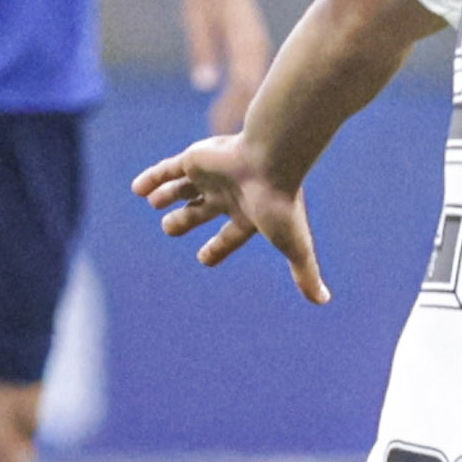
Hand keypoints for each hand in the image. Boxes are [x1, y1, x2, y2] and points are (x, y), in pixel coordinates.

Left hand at [132, 133, 325, 301]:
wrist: (270, 159)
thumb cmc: (280, 203)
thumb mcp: (293, 244)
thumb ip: (305, 272)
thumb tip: (324, 301)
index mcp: (249, 215)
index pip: (229, 236)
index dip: (217, 249)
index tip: (204, 258)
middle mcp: (229, 194)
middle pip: (203, 210)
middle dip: (187, 220)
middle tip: (171, 228)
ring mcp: (211, 176)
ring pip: (184, 187)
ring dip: (168, 194)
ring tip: (154, 203)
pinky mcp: (194, 160)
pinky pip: (167, 169)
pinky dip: (152, 178)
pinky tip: (137, 189)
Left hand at [185, 0, 272, 133]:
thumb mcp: (196, 18)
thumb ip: (202, 50)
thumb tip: (204, 85)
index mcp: (244, 44)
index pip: (244, 88)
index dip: (235, 116)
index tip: (220, 139)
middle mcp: (256, 49)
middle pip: (254, 96)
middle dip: (241, 124)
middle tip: (228, 157)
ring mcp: (258, 49)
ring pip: (257, 91)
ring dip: (245, 115)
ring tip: (231, 145)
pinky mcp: (255, 49)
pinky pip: (255, 81)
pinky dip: (247, 101)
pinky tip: (237, 117)